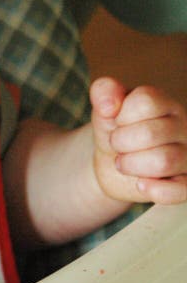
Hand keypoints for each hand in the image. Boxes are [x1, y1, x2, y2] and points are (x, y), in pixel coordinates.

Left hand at [90, 77, 186, 203]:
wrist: (112, 163)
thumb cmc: (114, 130)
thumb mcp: (104, 108)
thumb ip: (104, 92)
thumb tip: (110, 105)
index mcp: (166, 104)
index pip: (146, 101)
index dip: (121, 115)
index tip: (117, 121)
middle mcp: (184, 128)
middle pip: (150, 134)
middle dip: (120, 142)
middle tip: (117, 145)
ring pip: (164, 161)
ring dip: (131, 165)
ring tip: (124, 162)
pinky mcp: (186, 183)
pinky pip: (179, 190)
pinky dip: (153, 189)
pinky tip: (140, 183)